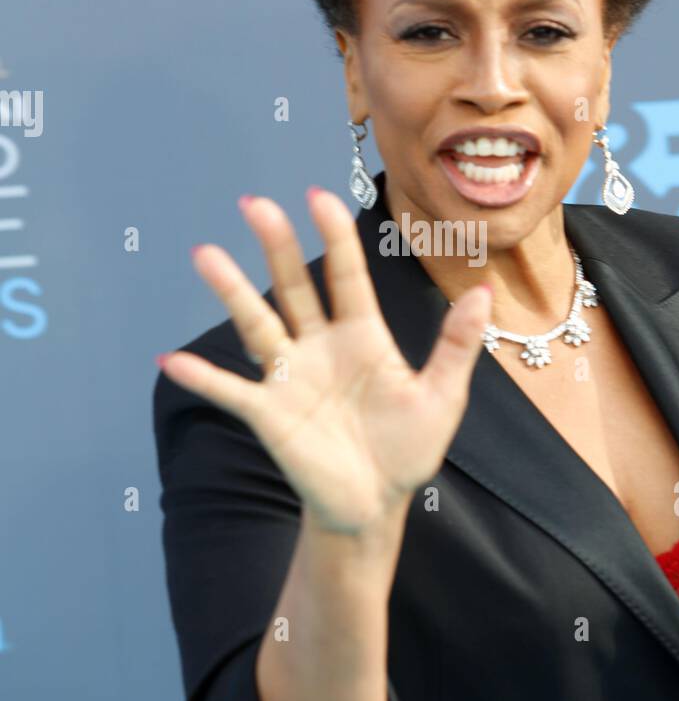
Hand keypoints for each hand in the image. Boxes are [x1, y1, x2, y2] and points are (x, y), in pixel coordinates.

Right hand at [157, 189, 490, 538]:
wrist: (376, 504)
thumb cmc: (408, 447)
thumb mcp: (442, 396)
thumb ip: (457, 345)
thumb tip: (483, 292)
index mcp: (362, 335)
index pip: (346, 275)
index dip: (334, 236)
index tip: (318, 196)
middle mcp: (320, 346)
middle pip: (293, 286)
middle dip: (276, 245)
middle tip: (255, 203)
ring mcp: (291, 377)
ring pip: (257, 324)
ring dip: (232, 292)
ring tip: (206, 254)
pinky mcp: (271, 415)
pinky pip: (232, 392)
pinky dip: (202, 377)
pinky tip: (172, 360)